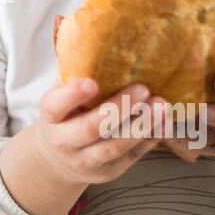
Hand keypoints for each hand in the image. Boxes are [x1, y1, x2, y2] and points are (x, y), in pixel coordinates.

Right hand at [32, 79, 167, 186]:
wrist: (60, 159)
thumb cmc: (67, 115)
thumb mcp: (61, 96)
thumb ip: (74, 76)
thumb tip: (98, 43)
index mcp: (50, 117)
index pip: (55, 106)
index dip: (72, 95)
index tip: (91, 82)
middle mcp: (63, 142)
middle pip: (91, 128)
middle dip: (119, 109)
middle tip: (142, 89)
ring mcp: (86, 161)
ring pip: (115, 146)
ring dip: (142, 125)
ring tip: (161, 105)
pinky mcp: (108, 172)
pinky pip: (132, 156)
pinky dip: (151, 138)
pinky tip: (164, 122)